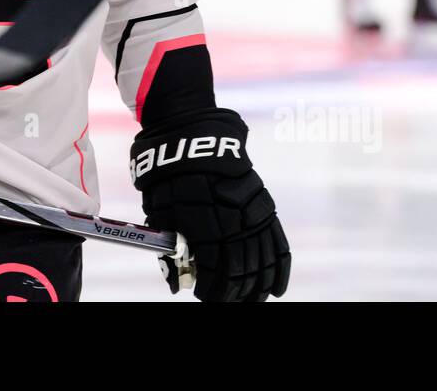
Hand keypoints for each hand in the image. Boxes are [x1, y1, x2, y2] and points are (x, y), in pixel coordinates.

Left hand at [130, 108, 289, 301]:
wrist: (190, 135)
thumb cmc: (167, 176)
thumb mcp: (158, 210)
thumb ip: (169, 248)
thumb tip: (174, 282)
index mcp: (204, 221)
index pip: (214, 269)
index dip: (211, 289)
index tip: (203, 296)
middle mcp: (232, 219)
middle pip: (240, 269)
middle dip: (233, 292)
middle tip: (224, 300)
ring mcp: (252, 212)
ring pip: (261, 260)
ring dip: (256, 286)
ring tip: (250, 300)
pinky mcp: (263, 204)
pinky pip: (277, 242)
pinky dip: (278, 269)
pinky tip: (275, 288)